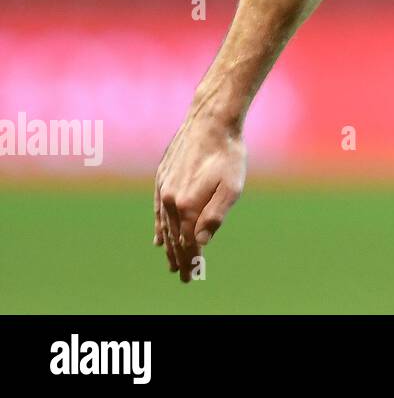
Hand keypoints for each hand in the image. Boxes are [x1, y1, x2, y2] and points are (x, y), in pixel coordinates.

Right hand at [153, 111, 246, 282]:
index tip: (192, 275)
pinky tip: (158, 239)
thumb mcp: (232, 187)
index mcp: (187, 205)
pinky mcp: (161, 178)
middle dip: (179, 258)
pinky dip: (159, 227)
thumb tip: (201, 241)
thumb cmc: (228, 154)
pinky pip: (158, 211)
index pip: (188, 241)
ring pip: (165, 226)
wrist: (210, 121)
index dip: (191, 260)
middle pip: (174, 237)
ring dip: (169, 246)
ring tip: (172, 264)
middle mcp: (170, 200)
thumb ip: (215, 216)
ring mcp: (163, 188)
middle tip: (183, 277)